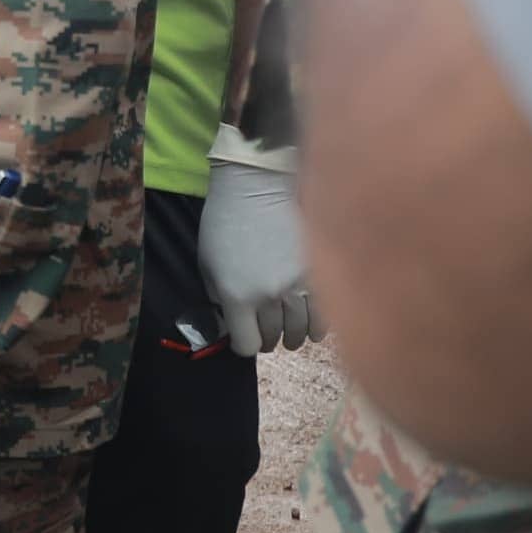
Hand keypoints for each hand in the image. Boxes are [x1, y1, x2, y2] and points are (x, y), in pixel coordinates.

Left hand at [201, 127, 320, 356]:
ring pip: (301, 330)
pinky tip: (313, 325)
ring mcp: (297, 286)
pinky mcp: (318, 273)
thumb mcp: (207, 264)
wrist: (257, 186)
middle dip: (270, 339)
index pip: (247, 345)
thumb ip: (220, 298)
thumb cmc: (225, 222)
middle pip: (274, 337)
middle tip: (269, 335)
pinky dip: (318, 325)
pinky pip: (324, 314)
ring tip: (292, 335)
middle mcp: (268, 296)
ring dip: (295, 336)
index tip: (246, 339)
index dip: (245, 345)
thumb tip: (234, 321)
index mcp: (236, 296)